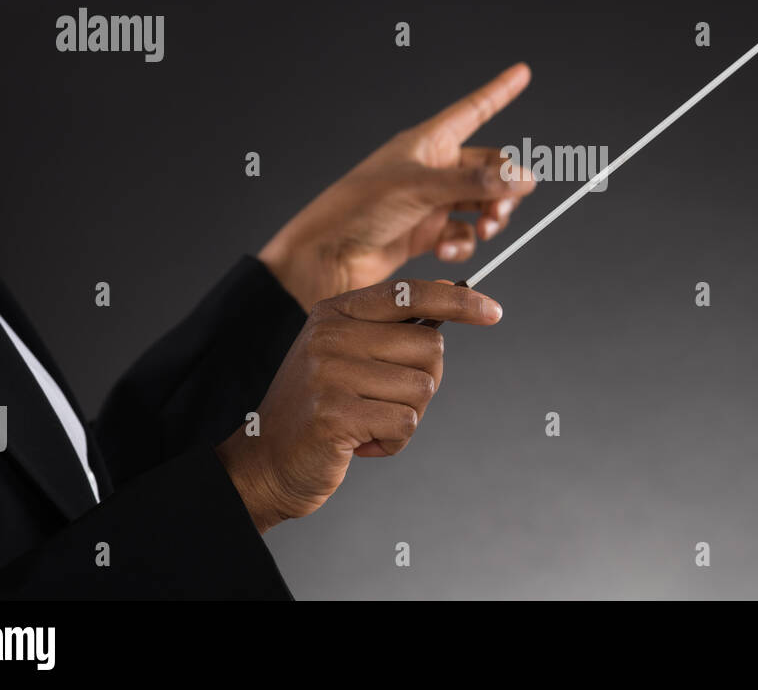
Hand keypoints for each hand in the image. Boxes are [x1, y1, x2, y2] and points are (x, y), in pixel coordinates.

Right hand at [214, 279, 503, 533]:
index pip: (409, 293)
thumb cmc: (318, 409)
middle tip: (386, 402)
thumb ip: (390, 328)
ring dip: (407, 417)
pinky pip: (405, 423)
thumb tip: (453, 293)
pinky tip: (362, 444)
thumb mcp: (346, 354)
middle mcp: (330, 335)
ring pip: (422, 388)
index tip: (493, 311)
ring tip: (368, 424)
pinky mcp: (334, 414)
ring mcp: (329, 373)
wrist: (265, 463)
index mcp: (335, 313)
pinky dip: (394, 442)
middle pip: (429, 347)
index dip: (458, 301)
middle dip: (424, 382)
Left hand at [259, 63, 536, 311]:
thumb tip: (522, 178)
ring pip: (480, 203)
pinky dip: (462, 243)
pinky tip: (448, 250)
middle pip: (489, 168)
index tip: (521, 73)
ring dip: (489, 216)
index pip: (473, 110)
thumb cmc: (357, 207)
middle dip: (504, 185)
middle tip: (504, 205)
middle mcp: (433, 169)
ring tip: (486, 228)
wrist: (326, 256)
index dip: (498, 91)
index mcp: (428, 142)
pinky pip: (461, 234)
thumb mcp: (422, 187)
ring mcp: (431, 203)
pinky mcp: (426, 234)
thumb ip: (476, 183)